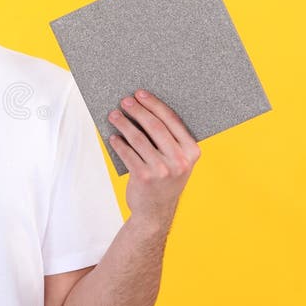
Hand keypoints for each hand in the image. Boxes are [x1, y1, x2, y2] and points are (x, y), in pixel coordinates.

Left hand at [107, 90, 200, 231]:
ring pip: (138, 138)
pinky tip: (113, 137)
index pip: (173, 121)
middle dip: (138, 110)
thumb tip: (145, 109)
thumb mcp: (176, 161)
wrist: (155, 212)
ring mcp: (163, 170)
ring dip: (123, 124)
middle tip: (124, 101)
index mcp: (192, 152)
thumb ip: (169, 140)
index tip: (140, 94)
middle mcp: (180, 160)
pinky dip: (118, 143)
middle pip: (155, 126)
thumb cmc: (164, 180)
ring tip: (113, 115)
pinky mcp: (145, 177)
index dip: (154, 104)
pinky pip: (128, 154)